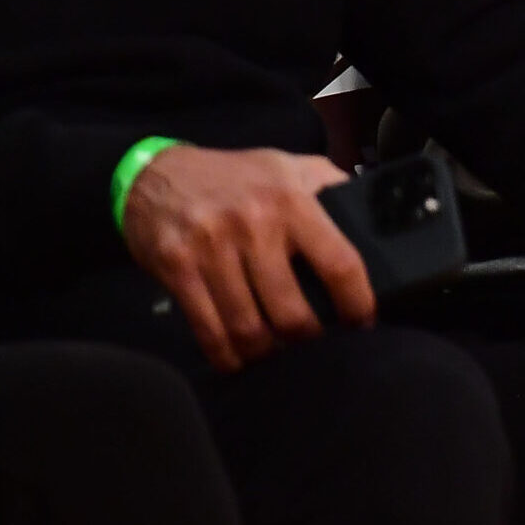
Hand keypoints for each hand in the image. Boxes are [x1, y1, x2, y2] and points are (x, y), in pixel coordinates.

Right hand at [120, 145, 374, 372]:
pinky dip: (225, 354)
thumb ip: (329, 186)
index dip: (356, 303)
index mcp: (291, 202)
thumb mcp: (288, 165)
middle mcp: (253, 226)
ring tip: (277, 353)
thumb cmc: (235, 174)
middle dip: (306, 338)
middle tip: (313, 344)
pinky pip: (207, 328)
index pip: (339, 263)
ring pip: (248, 326)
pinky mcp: (177, 269)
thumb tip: (369, 214)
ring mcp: (211, 249)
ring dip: (265, 352)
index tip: (362, 324)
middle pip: (290, 310)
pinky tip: (238, 359)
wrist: (156, 173)